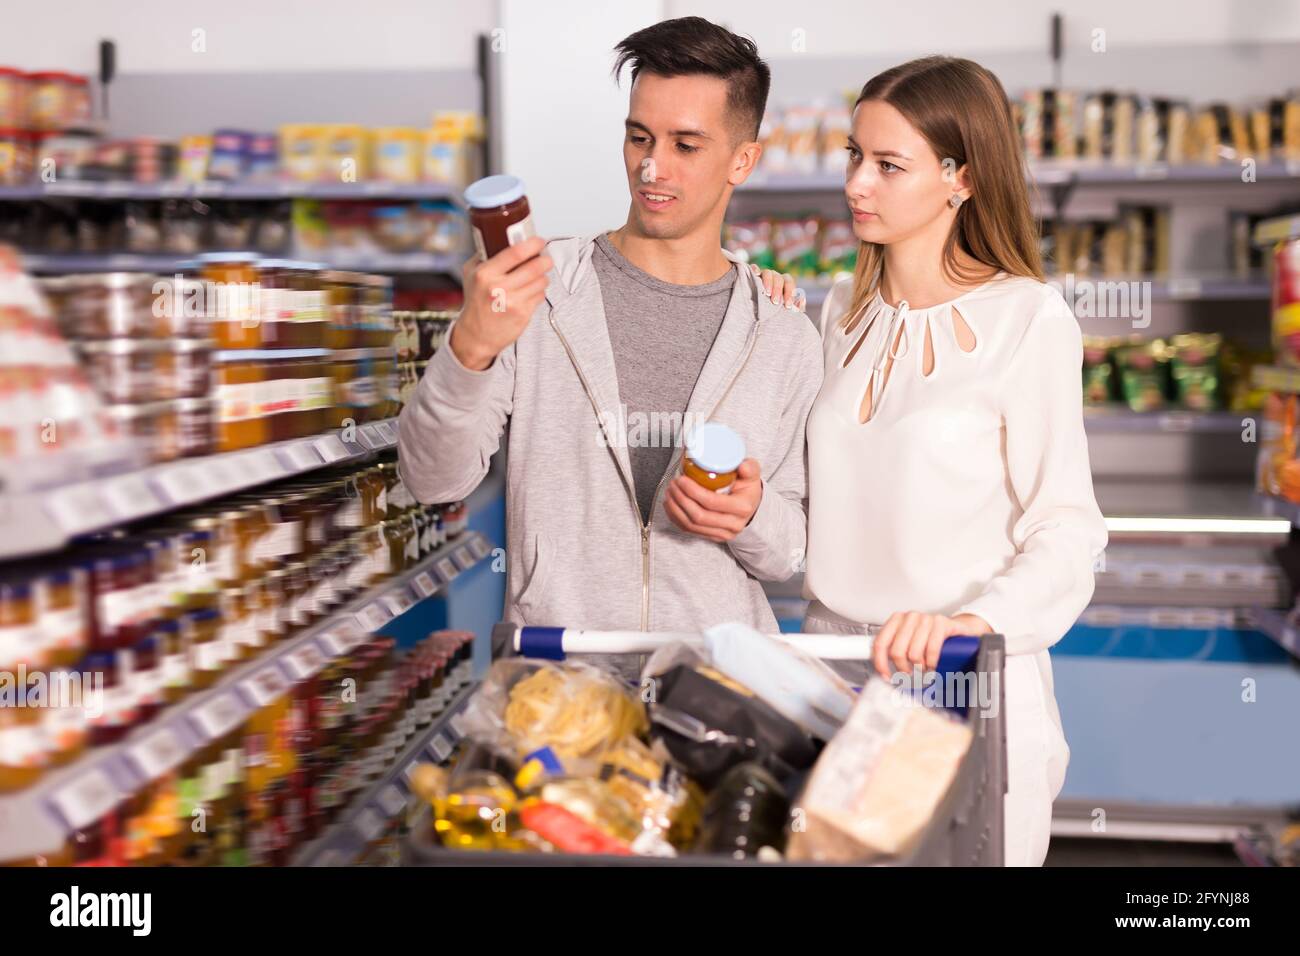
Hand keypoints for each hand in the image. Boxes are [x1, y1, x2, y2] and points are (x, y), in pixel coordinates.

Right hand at [449, 236, 553, 370]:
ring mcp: (512, 302)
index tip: (539, 241)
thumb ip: (484, 256)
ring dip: (543, 276)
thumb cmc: (475, 303)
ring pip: (541, 281)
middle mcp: (498, 288)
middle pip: (534, 267)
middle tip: (546, 258)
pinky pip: (540, 295)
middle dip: (545, 260)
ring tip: (537, 276)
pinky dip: (539, 291)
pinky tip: (531, 291)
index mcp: (485, 274)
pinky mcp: (523, 314)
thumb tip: (502, 238)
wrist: (476, 335)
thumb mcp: (470, 274)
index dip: (533, 244)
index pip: (516, 253)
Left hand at [664, 458, 762, 542]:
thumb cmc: (747, 486)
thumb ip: (750, 468)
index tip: (682, 479)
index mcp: (742, 508)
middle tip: (673, 484)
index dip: (693, 491)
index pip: (712, 502)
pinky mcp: (713, 537)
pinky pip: (689, 530)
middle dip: (681, 499)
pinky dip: (675, 517)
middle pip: (698, 516)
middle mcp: (733, 525)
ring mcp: (723, 534)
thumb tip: (742, 465)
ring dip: (675, 508)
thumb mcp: (752, 475)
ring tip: (669, 492)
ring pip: (691, 525)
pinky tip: (670, 504)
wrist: (750, 505)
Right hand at [749, 264, 803, 309]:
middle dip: (778, 290)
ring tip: (766, 293)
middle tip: (775, 302)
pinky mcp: (753, 275)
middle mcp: (775, 277)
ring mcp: (764, 275)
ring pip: (767, 273)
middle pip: (778, 278)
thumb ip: (797, 306)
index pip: (789, 283)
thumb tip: (802, 299)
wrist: (760, 310)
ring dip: (768, 282)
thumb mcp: (787, 311)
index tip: (788, 306)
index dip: (790, 293)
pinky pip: (754, 268)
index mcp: (785, 282)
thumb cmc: (777, 310)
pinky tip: (755, 274)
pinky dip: (754, 269)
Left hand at [872, 611, 990, 679]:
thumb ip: (893, 650)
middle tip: (910, 673)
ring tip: (924, 668)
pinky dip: (932, 663)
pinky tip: (933, 665)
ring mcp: (926, 619)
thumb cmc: (930, 638)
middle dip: (903, 668)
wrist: (956, 630)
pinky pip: (932, 650)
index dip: (880, 663)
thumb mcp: (909, 642)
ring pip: (914, 654)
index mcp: (896, 620)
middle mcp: (910, 617)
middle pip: (897, 652)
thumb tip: (881, 669)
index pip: (880, 643)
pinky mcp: (942, 624)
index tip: (886, 675)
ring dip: (920, 668)